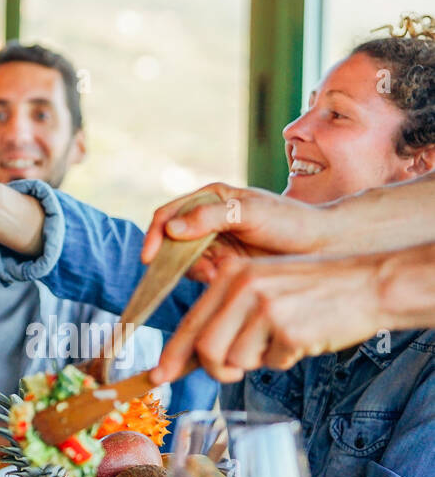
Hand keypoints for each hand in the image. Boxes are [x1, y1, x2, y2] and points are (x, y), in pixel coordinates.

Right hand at [141, 183, 335, 281]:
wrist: (325, 247)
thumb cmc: (292, 222)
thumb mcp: (249, 212)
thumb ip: (208, 217)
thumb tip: (170, 229)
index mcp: (210, 198)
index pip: (168, 214)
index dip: (154, 235)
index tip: (150, 257)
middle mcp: (208, 219)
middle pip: (172, 241)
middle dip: (179, 259)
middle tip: (203, 271)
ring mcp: (217, 243)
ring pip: (186, 260)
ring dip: (197, 270)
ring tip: (221, 275)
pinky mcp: (226, 265)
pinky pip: (204, 274)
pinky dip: (209, 279)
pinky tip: (226, 279)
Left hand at [150, 252, 387, 385]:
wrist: (366, 284)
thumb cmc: (310, 292)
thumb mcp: (262, 288)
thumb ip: (227, 315)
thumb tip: (190, 358)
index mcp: (231, 275)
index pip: (192, 321)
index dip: (173, 353)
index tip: (156, 376)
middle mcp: (243, 287)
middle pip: (206, 348)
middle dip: (215, 370)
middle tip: (231, 372)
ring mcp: (266, 307)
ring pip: (237, 360)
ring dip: (256, 361)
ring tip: (279, 339)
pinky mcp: (289, 328)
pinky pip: (272, 363)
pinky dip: (284, 359)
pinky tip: (301, 338)